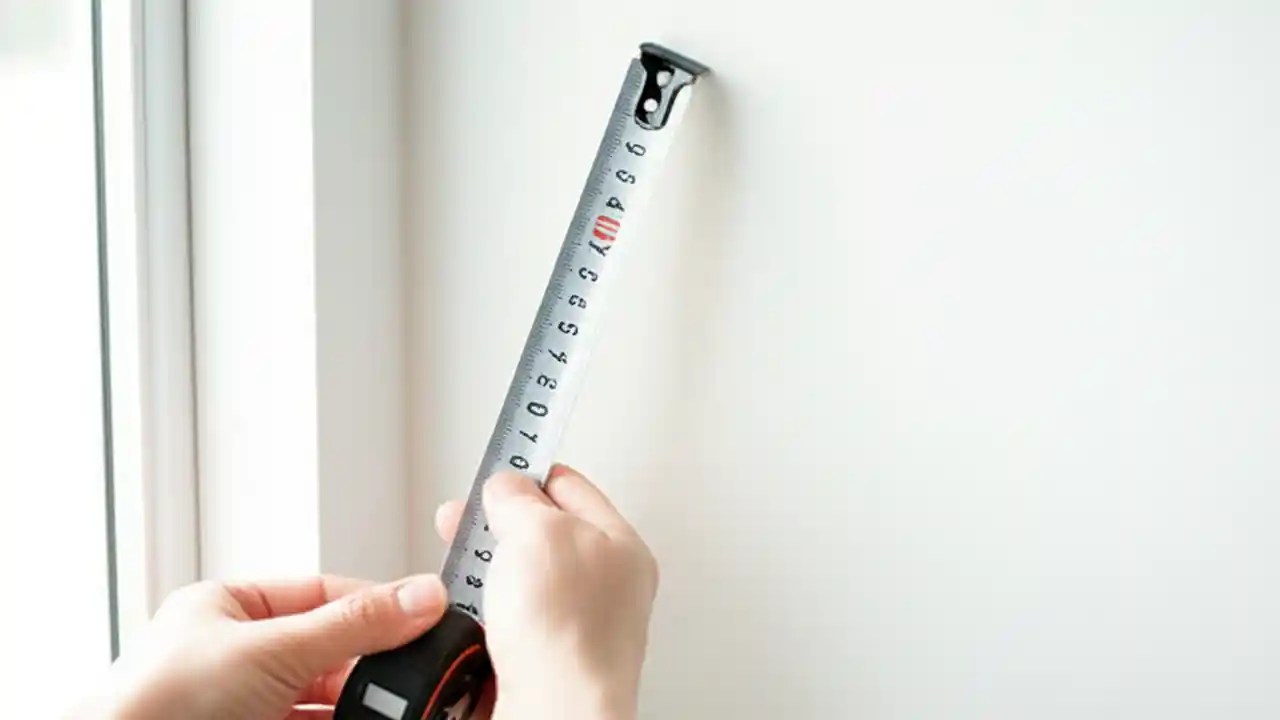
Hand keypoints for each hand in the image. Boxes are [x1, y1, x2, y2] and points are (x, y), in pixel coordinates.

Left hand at [73, 573, 447, 718]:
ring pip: (327, 698)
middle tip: (420, 676)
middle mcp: (237, 655)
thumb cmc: (157, 706)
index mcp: (229, 609)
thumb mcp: (271, 650)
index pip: (323, 593)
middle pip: (331, 651)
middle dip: (375, 667)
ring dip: (367, 705)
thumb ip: (352, 626)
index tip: (426, 615)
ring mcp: (246, 703)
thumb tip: (421, 596)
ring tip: (405, 708)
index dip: (376, 605)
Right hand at [434, 465, 658, 719]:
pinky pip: (498, 623)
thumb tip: (507, 488)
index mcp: (620, 546)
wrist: (551, 715)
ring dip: (481, 574)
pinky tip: (469, 617)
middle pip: (538, 535)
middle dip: (494, 526)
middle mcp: (602, 588)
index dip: (528, 471)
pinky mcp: (538, 661)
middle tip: (463, 521)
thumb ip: (520, 497)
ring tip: (464, 577)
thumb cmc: (568, 635)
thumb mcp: (539, 530)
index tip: (497, 465)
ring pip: (514, 581)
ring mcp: (570, 627)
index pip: (570, 486)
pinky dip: (476, 616)